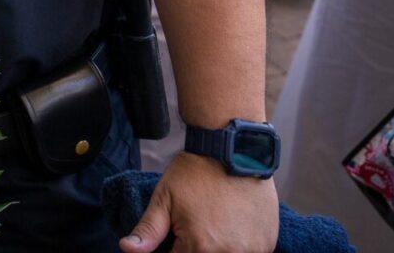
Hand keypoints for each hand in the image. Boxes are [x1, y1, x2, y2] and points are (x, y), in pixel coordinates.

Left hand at [120, 152, 277, 252]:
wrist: (232, 150)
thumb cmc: (195, 173)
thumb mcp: (165, 198)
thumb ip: (148, 230)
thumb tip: (127, 249)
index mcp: (199, 247)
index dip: (174, 251)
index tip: (176, 239)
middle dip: (195, 249)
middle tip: (195, 228)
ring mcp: (252, 251)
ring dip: (216, 249)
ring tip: (213, 226)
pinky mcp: (266, 244)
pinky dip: (237, 248)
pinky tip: (231, 230)